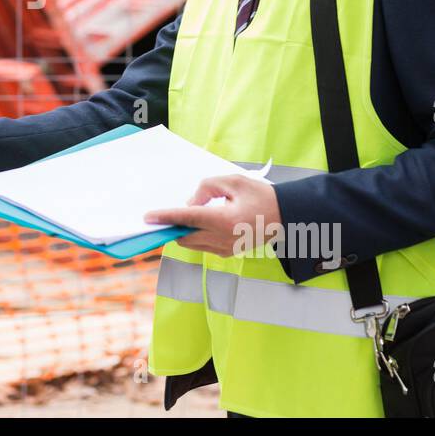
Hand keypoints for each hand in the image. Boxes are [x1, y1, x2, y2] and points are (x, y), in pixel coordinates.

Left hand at [143, 174, 280, 256]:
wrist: (285, 216)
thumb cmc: (260, 196)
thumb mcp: (232, 182)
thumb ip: (206, 188)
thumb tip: (189, 204)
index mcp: (225, 220)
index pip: (188, 218)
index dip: (166, 216)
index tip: (149, 217)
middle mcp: (223, 238)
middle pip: (185, 236)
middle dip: (172, 226)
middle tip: (165, 215)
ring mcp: (225, 249)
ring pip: (192, 243)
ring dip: (184, 231)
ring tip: (187, 216)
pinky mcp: (227, 253)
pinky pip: (202, 246)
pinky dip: (196, 236)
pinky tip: (200, 223)